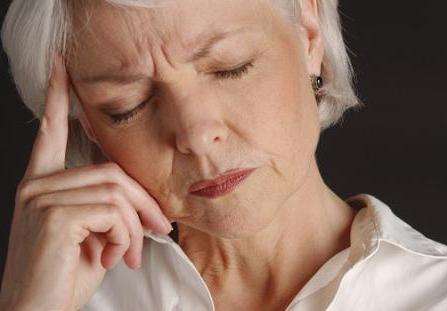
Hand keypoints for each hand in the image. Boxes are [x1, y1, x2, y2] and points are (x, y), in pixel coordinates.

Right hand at [0, 53, 172, 309]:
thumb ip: (107, 206)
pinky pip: (113, 212)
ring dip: (133, 228)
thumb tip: (143, 198)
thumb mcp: (92, 235)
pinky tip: (111, 259)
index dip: (59, 97)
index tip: (63, 64)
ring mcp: (41, 197)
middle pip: (113, 172)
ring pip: (117, 193)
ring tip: (125, 255)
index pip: (52, 132)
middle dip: (144, 204)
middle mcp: (36, 185)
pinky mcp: (54, 215)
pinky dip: (123, 237)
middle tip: (159, 231)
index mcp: (42, 184)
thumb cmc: (65, 278)